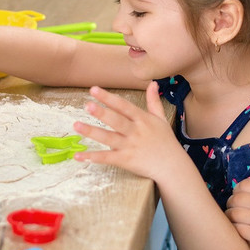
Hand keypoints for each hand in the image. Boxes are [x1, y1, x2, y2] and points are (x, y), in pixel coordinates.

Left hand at [73, 82, 187, 182]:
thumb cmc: (166, 142)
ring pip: (108, 138)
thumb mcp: (161, 119)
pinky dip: (93, 157)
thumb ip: (154, 101)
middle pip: (116, 120)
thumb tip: (153, 83)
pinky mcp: (126, 160)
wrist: (172, 166)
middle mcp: (135, 131)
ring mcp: (130, 146)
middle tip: (87, 105)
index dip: (109, 98)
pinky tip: (79, 156)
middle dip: (102, 112)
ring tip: (76, 125)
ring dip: (92, 132)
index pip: (123, 106)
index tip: (94, 89)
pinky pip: (107, 158)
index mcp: (142, 119)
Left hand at [226, 151, 249, 249]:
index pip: (243, 185)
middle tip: (236, 206)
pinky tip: (241, 227)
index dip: (238, 189)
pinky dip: (235, 228)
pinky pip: (237, 229)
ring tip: (236, 217)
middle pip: (235, 199)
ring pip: (233, 214)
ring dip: (231, 215)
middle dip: (232, 202)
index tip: (241, 195)